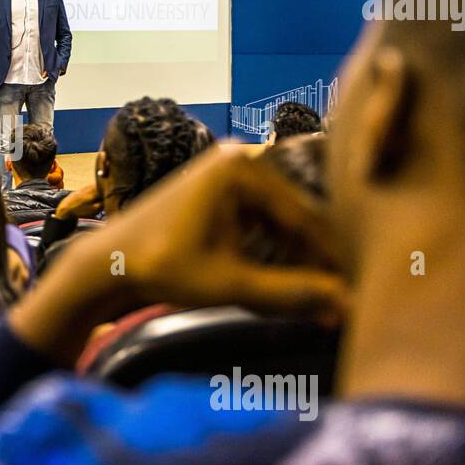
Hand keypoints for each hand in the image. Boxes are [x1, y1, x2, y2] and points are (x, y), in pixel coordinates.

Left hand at [9, 146, 347, 365]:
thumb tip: (345, 305)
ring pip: (282, 220)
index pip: (307, 217)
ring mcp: (229, 171)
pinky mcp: (220, 190)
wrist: (107, 264)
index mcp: (242, 168)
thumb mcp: (230, 285)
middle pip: (297, 215)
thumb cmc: (160, 269)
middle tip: (341, 303)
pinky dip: (274, 251)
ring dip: (297, 259)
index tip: (357, 293)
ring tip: (317, 299)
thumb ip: (290, 293)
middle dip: (316, 262)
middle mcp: (240, 158)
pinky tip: (284, 283)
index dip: (334, 260)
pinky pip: (262, 219)